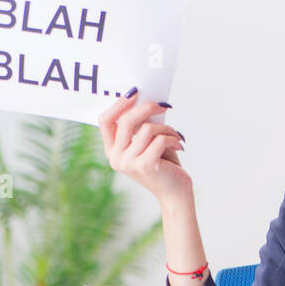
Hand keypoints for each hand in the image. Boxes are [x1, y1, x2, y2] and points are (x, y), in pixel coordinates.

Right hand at [97, 89, 191, 204]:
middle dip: (148, 108)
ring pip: (148, 129)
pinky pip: (160, 140)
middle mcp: (116, 157)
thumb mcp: (148, 143)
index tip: (134, 93)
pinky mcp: (145, 166)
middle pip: (127, 121)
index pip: (105, 121)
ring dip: (167, 128)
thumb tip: (147, 101)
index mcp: (113, 150)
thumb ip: (141, 127)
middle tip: (163, 106)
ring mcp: (129, 163)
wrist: (175, 192)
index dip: (118, 104)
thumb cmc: (163, 164)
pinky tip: (179, 145)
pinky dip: (173, 138)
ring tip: (176, 136)